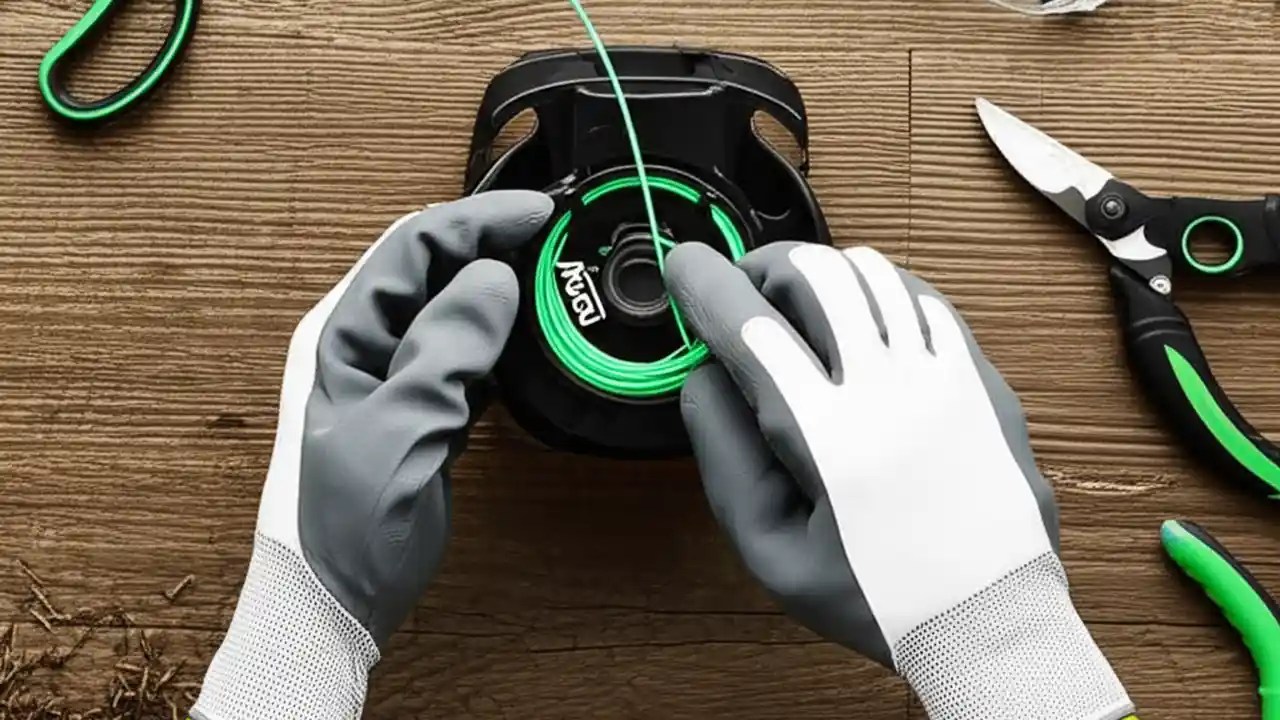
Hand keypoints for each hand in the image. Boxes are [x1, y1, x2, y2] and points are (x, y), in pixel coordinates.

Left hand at [190, 191, 552, 719]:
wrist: (335, 601)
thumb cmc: (346, 527)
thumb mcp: (399, 433)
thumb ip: (444, 353)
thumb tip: (493, 280)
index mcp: (341, 335)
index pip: (411, 247)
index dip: (476, 220)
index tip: (538, 213)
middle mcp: (363, 342)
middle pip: (430, 264)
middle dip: (488, 238)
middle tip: (553, 232)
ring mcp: (390, 373)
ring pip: (449, 304)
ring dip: (496, 282)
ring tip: (550, 271)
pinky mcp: (418, 404)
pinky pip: (461, 348)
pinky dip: (497, 333)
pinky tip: (528, 335)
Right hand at [666, 242, 1134, 719]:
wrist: (991, 620)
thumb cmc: (875, 596)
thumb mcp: (770, 550)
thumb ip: (724, 458)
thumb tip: (701, 375)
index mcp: (830, 439)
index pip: (750, 327)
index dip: (703, 284)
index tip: (682, 267)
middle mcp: (893, 390)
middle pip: (815, 274)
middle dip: (762, 267)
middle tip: (744, 298)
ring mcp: (947, 375)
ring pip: (873, 272)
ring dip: (819, 274)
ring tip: (797, 311)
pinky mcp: (981, 376)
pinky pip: (921, 297)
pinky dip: (874, 292)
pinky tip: (859, 327)